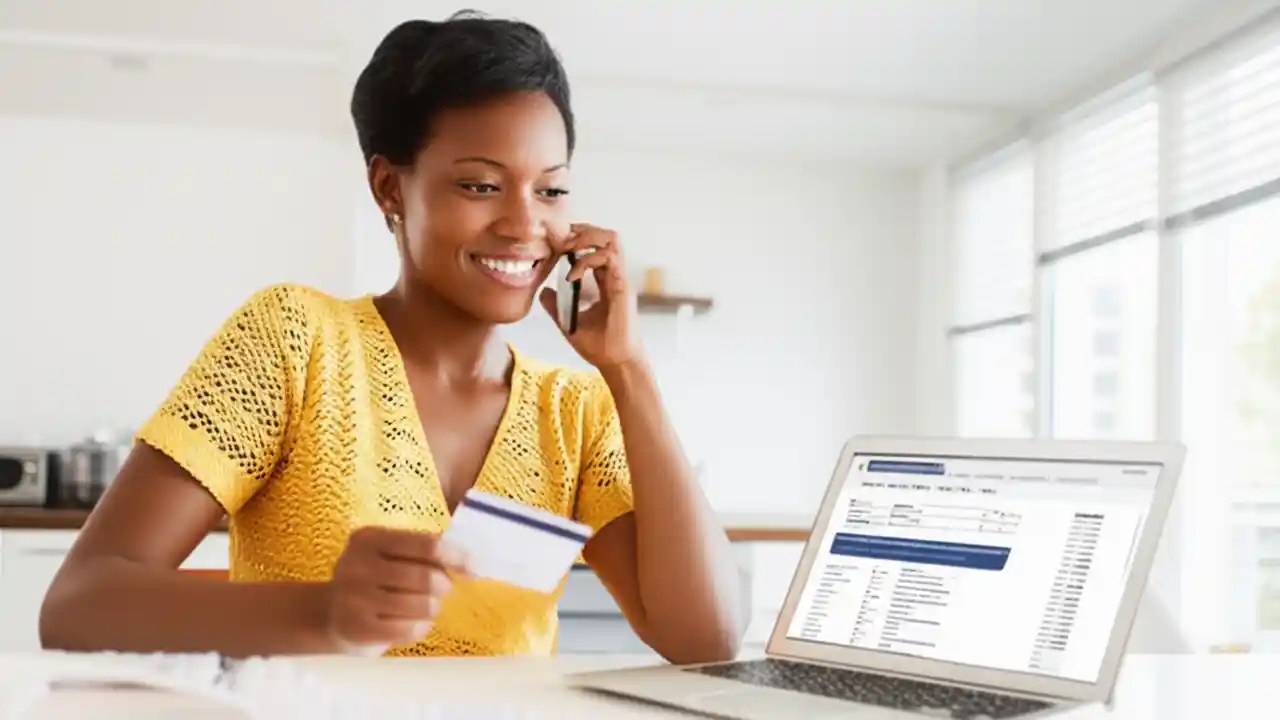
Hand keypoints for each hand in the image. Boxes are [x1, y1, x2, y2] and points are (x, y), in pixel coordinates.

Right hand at [321, 526, 466, 653]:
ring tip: (424, 607)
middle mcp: (356, 564)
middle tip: (440, 590)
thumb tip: (471, 564)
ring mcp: (353, 598)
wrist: (329, 616)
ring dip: (433, 608)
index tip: (473, 565)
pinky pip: (411, 629)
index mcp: (368, 538)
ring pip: (422, 604)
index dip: (455, 556)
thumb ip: (427, 553)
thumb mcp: (391, 556)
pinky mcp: (357, 629)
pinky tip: (413, 624)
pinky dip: (421, 627)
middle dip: (443, 586)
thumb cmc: (374, 580)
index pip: (425, 543)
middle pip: (427, 576)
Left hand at [540, 223, 644, 369]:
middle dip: (582, 231)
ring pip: (611, 239)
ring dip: (587, 238)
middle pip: (606, 235)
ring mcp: (620, 279)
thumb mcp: (569, 321)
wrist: (616, 363)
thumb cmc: (600, 346)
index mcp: (606, 281)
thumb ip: (556, 305)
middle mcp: (615, 276)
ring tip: (567, 250)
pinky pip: (608, 257)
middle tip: (561, 241)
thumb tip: (543, 291)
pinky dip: (586, 260)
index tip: (557, 245)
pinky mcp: (621, 286)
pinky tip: (572, 275)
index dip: (579, 239)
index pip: (597, 247)